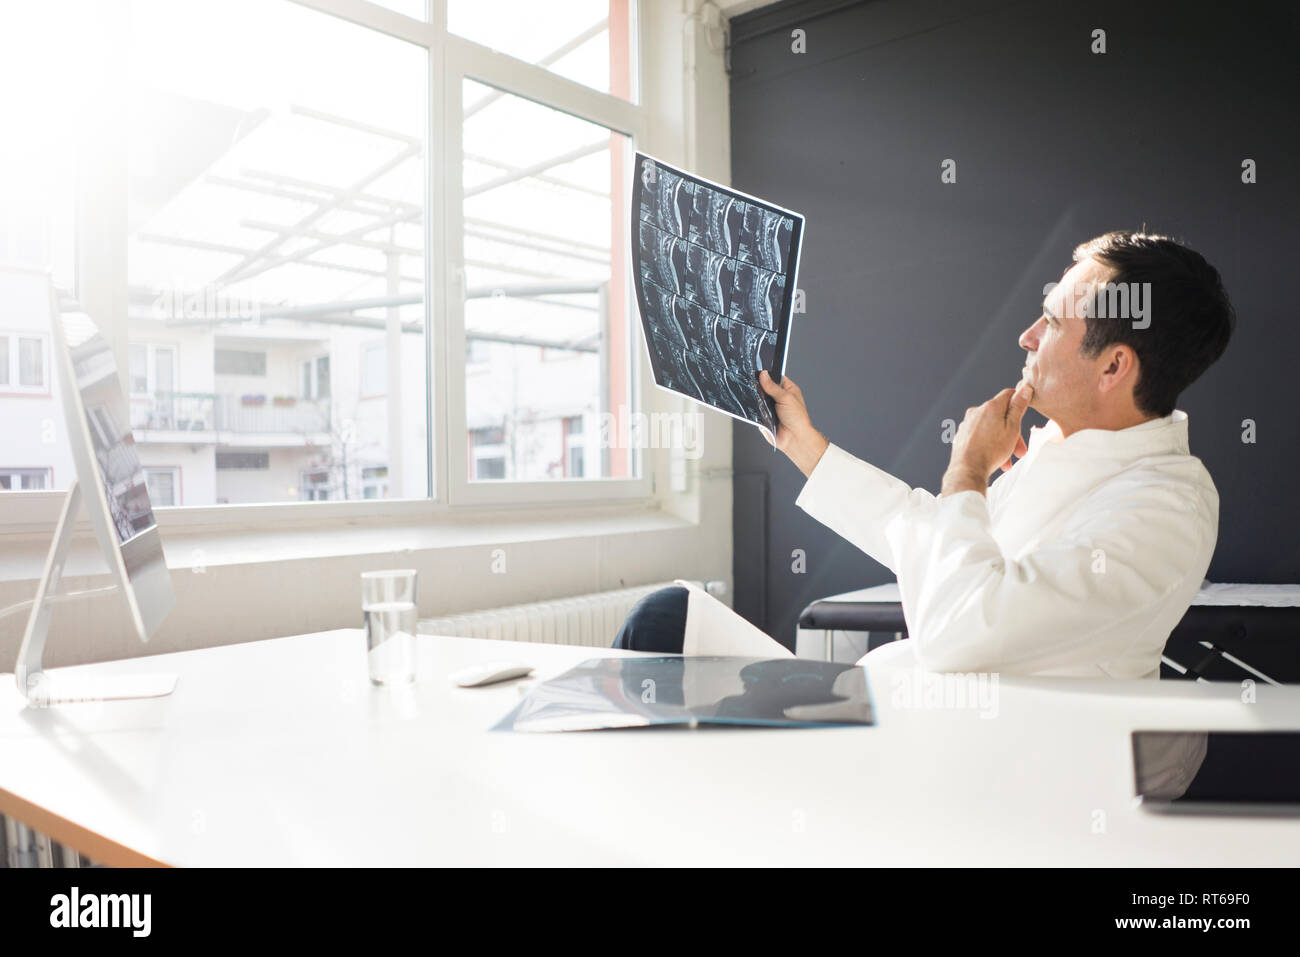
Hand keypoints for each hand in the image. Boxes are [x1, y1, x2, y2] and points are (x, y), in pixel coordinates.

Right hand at [757, 370, 829, 476]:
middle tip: (753, 384)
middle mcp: (779, 398)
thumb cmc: (797, 419)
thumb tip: (763, 375)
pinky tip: (753, 407)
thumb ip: (772, 386)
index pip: (775, 377)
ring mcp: (771, 407)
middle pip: (764, 388)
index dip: (767, 374)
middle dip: (759, 388)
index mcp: (788, 390)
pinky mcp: (764, 417)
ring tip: (755, 397)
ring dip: (756, 399)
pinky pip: (755, 410)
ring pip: (758, 399)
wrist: (794, 438)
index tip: (757, 371)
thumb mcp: (786, 398)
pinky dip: (753, 409)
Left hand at [942, 381, 1033, 495]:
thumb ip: (1018, 407)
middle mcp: (976, 412)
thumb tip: (1024, 389)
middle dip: (1013, 432)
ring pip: (991, 429)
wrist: (968, 470)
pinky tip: (995, 459)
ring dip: (1002, 443)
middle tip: (1020, 450)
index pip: (1009, 395)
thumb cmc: (991, 451)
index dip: (1019, 402)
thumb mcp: (1013, 428)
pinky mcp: (962, 436)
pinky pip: (980, 437)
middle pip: (1000, 416)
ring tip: (1008, 461)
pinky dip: (989, 445)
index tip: (1024, 413)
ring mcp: (967, 424)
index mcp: (990, 407)